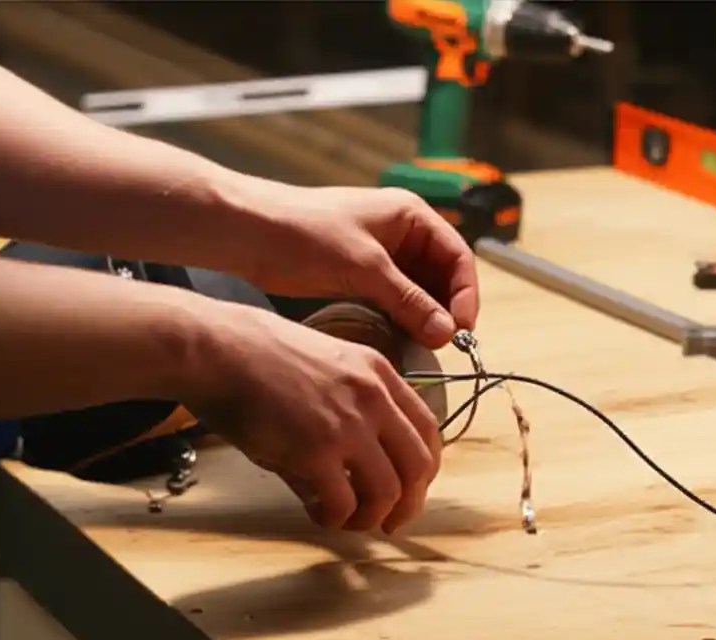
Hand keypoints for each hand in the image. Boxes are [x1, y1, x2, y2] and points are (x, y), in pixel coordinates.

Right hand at [180, 302, 442, 533]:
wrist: (216, 349)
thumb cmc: (255, 357)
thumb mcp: (323, 367)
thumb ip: (350, 411)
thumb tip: (354, 464)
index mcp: (377, 372)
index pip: (427, 429)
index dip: (423, 469)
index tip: (410, 487)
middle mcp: (372, 397)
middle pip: (419, 465)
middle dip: (409, 503)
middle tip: (390, 521)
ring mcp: (346, 425)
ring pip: (388, 491)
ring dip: (371, 517)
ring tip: (349, 521)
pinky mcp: (315, 451)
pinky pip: (343, 503)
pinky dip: (335, 519)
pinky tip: (319, 515)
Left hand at [240, 185, 478, 349]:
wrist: (250, 233)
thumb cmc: (305, 233)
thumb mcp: (364, 268)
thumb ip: (408, 300)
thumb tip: (447, 333)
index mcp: (411, 215)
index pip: (458, 256)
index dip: (466, 294)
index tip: (462, 329)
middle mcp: (402, 233)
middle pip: (442, 276)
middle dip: (446, 309)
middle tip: (445, 345)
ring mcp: (381, 255)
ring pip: (419, 291)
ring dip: (424, 318)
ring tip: (425, 348)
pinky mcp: (360, 275)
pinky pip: (394, 300)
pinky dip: (402, 319)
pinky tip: (402, 341)